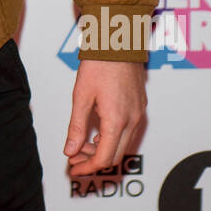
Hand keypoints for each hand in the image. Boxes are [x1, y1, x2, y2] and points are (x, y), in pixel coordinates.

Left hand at [64, 60, 146, 178]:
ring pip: (123, 145)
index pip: (104, 158)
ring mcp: (139, 113)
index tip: (73, 168)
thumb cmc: (99, 64)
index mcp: (117, 121)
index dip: (87, 167)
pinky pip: (128, 132)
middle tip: (74, 158)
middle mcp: (132, 120)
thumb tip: (70, 151)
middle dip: (93, 161)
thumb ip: (76, 126)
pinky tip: (98, 132)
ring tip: (82, 145)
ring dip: (103, 150)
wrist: (118, 42)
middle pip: (115, 156)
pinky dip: (112, 138)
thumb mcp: (81, 96)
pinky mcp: (140, 106)